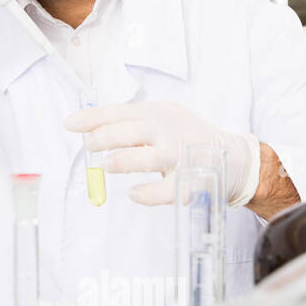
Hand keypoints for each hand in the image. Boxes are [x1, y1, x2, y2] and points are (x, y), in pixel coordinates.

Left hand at [65, 101, 260, 206]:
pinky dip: (146, 194)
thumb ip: (131, 122)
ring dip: (124, 161)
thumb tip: (90, 128)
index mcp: (161, 113)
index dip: (93, 118)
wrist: (235, 159)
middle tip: (90, 147)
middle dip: (105, 138)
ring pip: (150, 158)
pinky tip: (133, 193)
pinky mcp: (191, 184)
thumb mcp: (164, 118)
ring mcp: (183, 158)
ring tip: (108, 165)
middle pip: (133, 131)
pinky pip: (166, 192)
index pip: (122, 112)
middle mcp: (172, 132)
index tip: (70, 124)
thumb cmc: (189, 137)